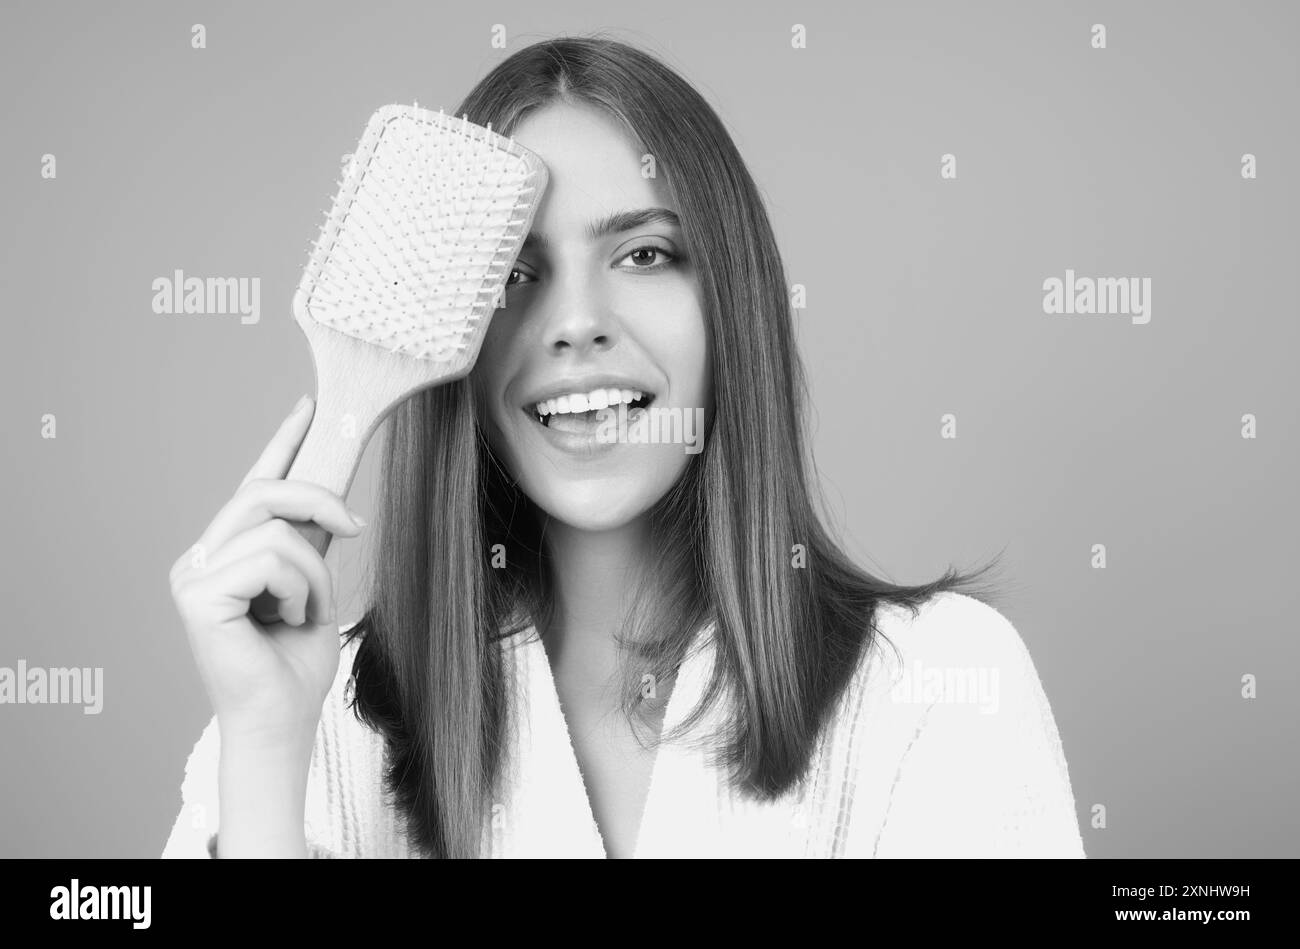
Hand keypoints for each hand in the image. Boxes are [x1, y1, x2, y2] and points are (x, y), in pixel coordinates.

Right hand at [169, 396, 365, 747]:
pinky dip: (298, 591)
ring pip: (276, 530)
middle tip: (355, 527)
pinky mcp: (196, 595)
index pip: (254, 483)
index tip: (311, 407)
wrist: (283, 719)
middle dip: (319, 502)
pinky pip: (270, 560)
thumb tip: (334, 498)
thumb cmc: (295, 663)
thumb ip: (312, 540)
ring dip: (314, 573)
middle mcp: (202, 556)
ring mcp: (192, 574)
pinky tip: (288, 621)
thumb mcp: (314, 585)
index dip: (283, 443)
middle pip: (264, 492)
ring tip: (307, 611)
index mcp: (229, 551)